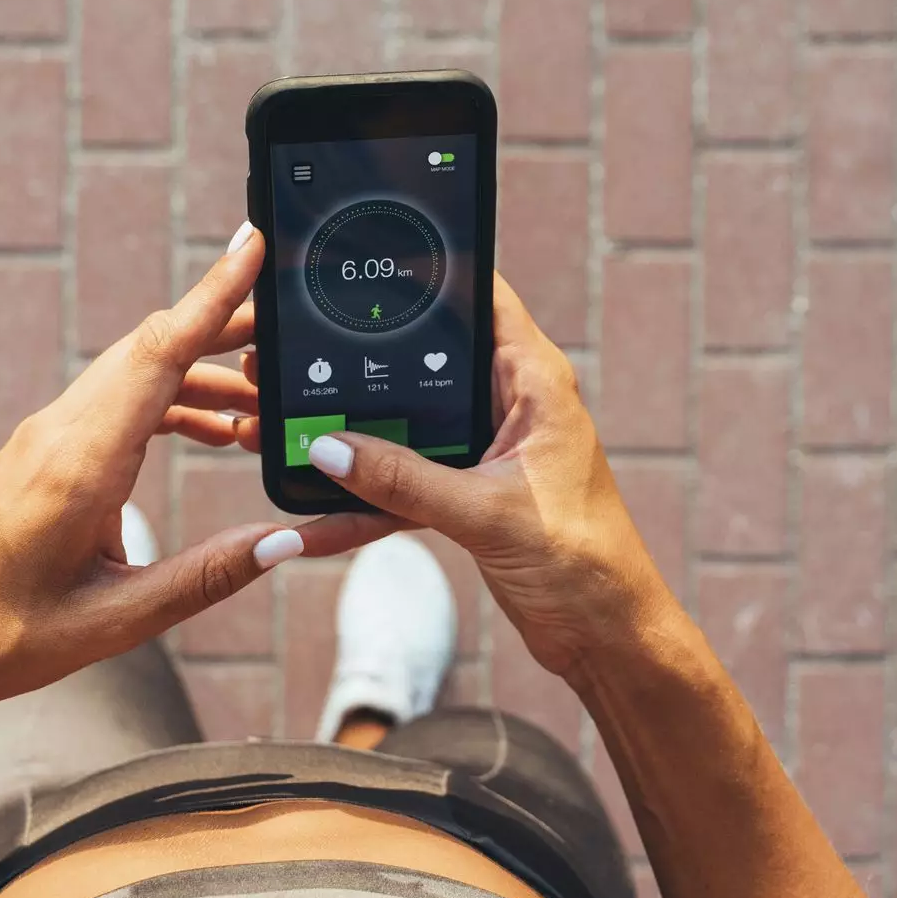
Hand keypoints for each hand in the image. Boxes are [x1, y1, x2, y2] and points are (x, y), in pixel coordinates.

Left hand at [0, 227, 388, 822]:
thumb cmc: (1, 639)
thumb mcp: (116, 620)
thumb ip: (206, 577)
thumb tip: (287, 540)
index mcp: (78, 465)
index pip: (158, 353)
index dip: (212, 295)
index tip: (254, 244)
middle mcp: (58, 433)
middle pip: (155, 348)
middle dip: (229, 326)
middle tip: (299, 326)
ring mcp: (45, 436)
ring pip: (138, 372)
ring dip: (204, 373)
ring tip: (270, 402)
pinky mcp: (42, 450)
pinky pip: (118, 402)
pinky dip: (172, 401)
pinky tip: (214, 430)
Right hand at [289, 274, 675, 679]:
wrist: (608, 638)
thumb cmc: (582, 563)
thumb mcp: (486, 514)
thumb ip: (403, 480)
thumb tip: (327, 447)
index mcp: (535, 382)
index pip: (482, 297)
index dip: (431, 271)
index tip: (367, 259)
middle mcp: (511, 404)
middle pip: (427, 358)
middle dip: (365, 360)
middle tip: (297, 351)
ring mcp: (487, 449)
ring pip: (407, 426)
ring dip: (355, 438)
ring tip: (287, 428)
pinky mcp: (471, 494)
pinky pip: (406, 483)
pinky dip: (367, 501)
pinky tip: (315, 521)